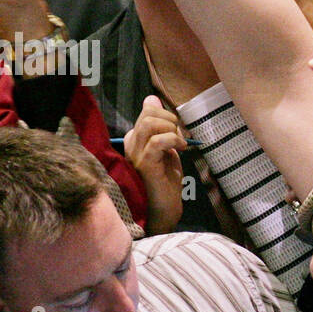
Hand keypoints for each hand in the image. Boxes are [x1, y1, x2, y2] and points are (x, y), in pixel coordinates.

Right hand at [123, 94, 185, 234]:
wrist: (163, 213)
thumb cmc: (165, 184)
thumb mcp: (166, 150)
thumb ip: (162, 127)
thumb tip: (152, 98)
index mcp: (134, 140)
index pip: (147, 111)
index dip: (167, 116)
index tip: (177, 133)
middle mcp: (130, 145)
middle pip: (148, 114)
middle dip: (171, 120)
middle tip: (180, 138)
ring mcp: (135, 155)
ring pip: (149, 123)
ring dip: (172, 129)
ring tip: (180, 144)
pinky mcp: (145, 165)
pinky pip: (157, 141)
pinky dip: (174, 140)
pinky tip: (182, 150)